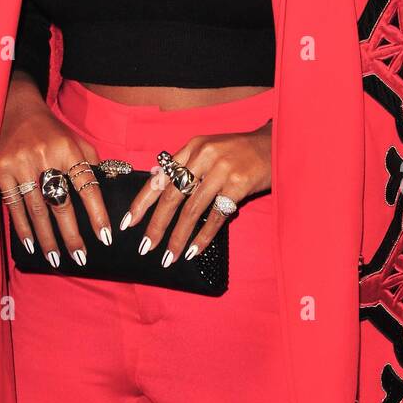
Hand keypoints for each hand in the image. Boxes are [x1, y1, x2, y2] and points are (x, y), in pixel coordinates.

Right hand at [0, 76, 112, 267]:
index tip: (105, 237)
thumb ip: (93, 163)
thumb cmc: (51, 130)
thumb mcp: (76, 140)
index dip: (97, 213)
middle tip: (80, 258)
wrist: (13, 109)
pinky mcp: (1, 170)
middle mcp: (44, 156)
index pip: (87, 186)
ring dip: (47, 239)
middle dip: (71, 234)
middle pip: (60, 203)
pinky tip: (31, 246)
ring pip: (37, 209)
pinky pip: (14, 206)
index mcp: (68, 148)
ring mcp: (20, 164)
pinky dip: (23, 229)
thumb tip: (112, 189)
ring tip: (56, 260)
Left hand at [121, 121, 271, 265]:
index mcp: (192, 148)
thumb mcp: (209, 149)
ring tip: (169, 257)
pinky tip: (194, 250)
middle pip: (172, 196)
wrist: (275, 145)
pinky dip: (204, 236)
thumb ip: (184, 163)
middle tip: (145, 247)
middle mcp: (204, 156)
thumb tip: (155, 178)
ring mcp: (222, 170)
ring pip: (192, 210)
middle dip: (157, 225)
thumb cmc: (240, 151)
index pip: (160, 177)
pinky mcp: (239, 185)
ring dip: (178, 237)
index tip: (127, 223)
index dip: (142, 202)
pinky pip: (216, 216)